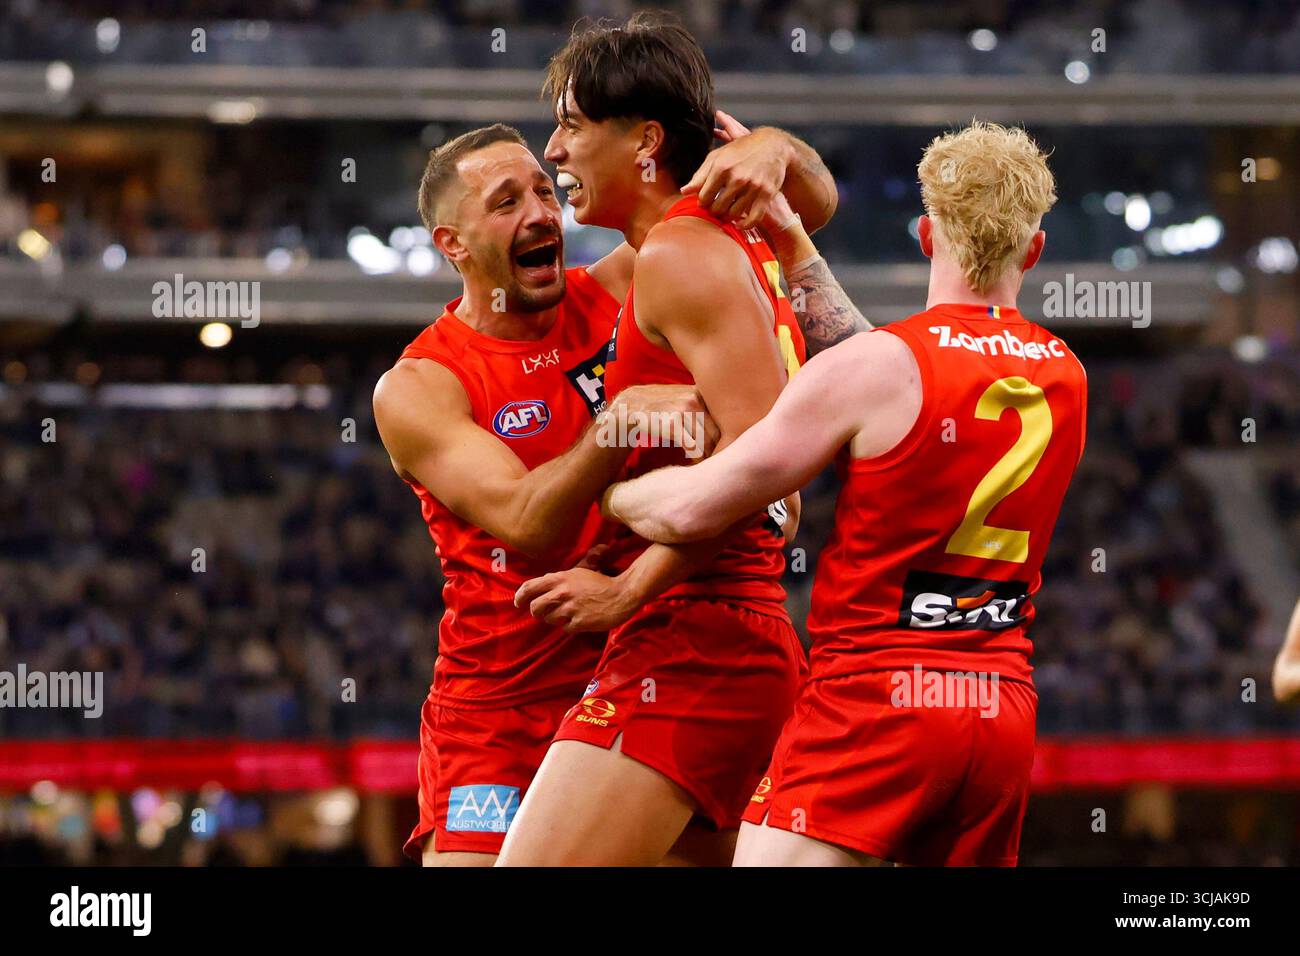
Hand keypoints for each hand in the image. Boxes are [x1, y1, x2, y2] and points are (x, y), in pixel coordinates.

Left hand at [514, 566, 639, 632]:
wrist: (622, 594)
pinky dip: (569, 626)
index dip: (520, 596)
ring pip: (548, 619)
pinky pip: (564, 628)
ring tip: (568, 614)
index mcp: (560, 578)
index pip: (530, 587)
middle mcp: (562, 592)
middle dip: (536, 612)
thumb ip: (558, 580)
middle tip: (543, 613)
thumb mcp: (578, 574)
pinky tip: (579, 620)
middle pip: (535, 607)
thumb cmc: (600, 582)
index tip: (518, 602)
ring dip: (555, 619)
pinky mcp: (579, 622)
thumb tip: (541, 585)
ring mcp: (570, 608)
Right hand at [609, 384, 719, 459]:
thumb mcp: (684, 397)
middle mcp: (695, 400)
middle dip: (717, 449)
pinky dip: (696, 458)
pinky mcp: (673, 425)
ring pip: (707, 442)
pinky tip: (691, 461)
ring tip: (703, 462)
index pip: (723, 421)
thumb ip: (705, 406)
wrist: (632, 407)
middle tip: (713, 460)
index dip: (724, 438)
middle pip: (718, 432)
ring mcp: (684, 412)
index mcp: (702, 393)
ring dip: (707, 456)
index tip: (720, 448)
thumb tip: (728, 426)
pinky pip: (693, 448)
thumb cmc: (662, 407)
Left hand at [682, 110, 792, 230]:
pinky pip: (753, 219)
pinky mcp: (766, 194)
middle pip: (717, 208)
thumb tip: (684, 191)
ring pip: (733, 214)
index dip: (703, 201)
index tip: (707, 200)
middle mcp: (737, 177)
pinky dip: (745, 225)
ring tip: (728, 209)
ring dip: (729, 215)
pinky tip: (740, 223)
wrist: (772, 145)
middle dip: (715, 210)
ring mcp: (753, 186)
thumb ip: (700, 175)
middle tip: (717, 206)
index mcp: (721, 167)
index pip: (704, 197)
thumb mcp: (718, 156)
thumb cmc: (741, 150)